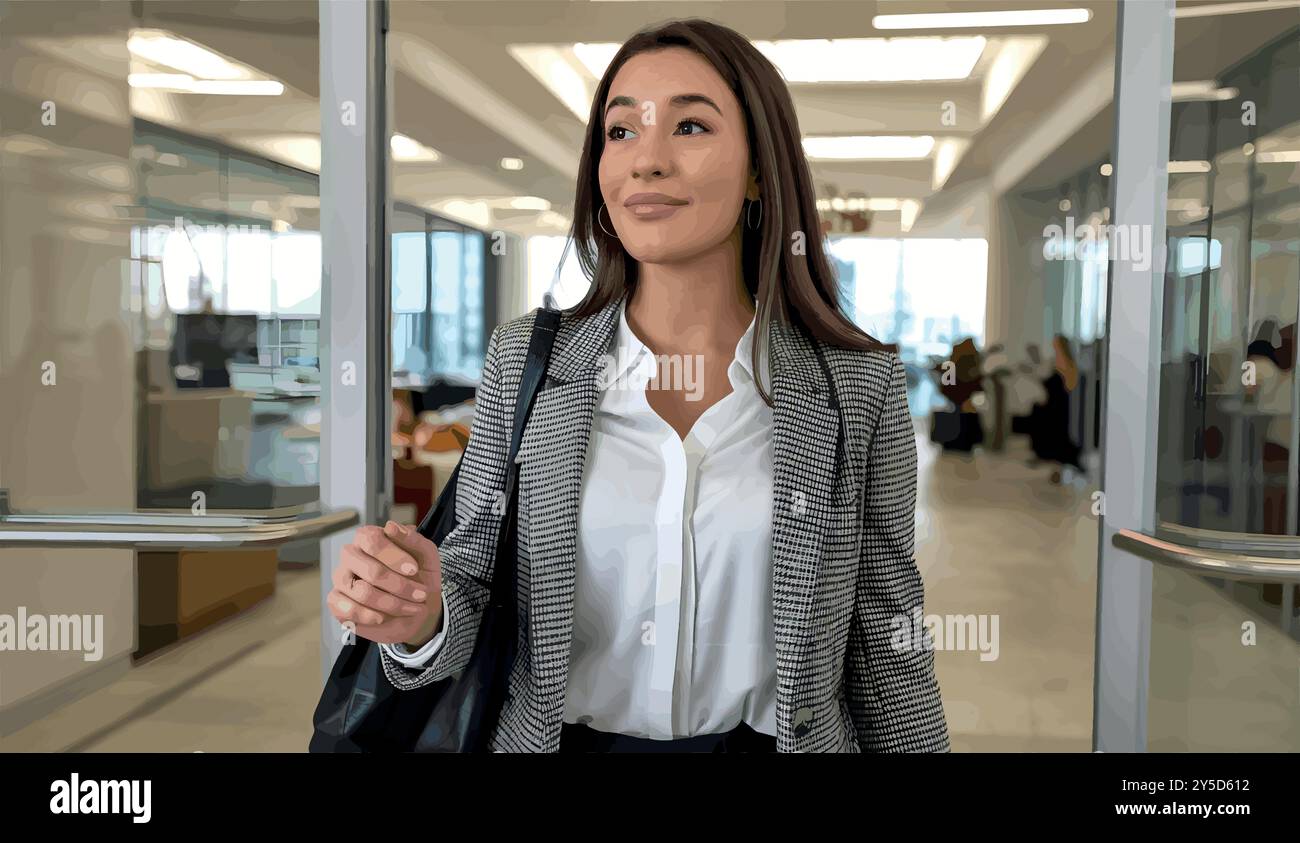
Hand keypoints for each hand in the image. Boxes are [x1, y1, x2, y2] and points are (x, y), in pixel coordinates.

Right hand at [328, 521, 443, 647]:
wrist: (417, 609)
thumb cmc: (420, 576)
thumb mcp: (426, 556)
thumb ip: (413, 539)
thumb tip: (391, 526)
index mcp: (368, 537)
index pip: (372, 540)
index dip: (395, 557)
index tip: (414, 570)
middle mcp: (350, 555)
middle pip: (369, 570)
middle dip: (400, 586)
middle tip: (420, 595)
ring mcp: (341, 578)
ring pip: (362, 593)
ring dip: (393, 604)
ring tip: (411, 608)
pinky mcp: (336, 601)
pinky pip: (347, 609)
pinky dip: (370, 616)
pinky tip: (383, 617)